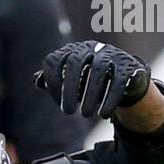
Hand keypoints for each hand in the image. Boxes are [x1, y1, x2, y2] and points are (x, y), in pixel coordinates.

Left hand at [34, 41, 150, 118]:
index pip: (55, 60)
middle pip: (76, 63)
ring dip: (91, 95)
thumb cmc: (88, 79)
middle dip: (69, 89)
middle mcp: (90, 48)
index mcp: (73, 51)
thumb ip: (53, 78)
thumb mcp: (70, 78)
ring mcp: (110, 54)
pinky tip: (103, 115)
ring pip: (98, 70)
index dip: (52, 81)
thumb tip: (37, 81)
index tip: (57, 102)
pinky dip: (110, 99)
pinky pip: (118, 80)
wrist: (122, 76)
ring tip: (85, 115)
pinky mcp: (127, 65)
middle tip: (67, 112)